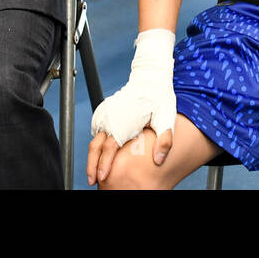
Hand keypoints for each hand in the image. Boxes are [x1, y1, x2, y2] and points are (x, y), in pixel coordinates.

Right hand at [86, 29, 175, 184]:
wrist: (149, 77)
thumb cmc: (159, 97)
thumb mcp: (166, 118)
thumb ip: (164, 141)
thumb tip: (159, 160)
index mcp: (124, 122)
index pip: (109, 149)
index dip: (103, 165)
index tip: (101, 177)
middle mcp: (111, 118)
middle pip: (96, 147)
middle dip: (92, 165)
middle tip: (92, 180)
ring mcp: (105, 113)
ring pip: (94, 139)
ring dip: (93, 155)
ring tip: (95, 170)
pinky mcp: (104, 110)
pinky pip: (97, 129)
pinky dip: (96, 142)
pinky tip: (100, 153)